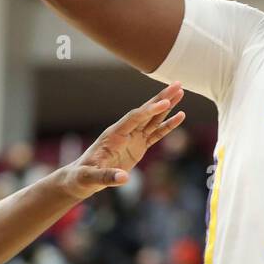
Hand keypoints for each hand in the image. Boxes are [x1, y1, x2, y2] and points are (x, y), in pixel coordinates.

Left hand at [60, 83, 185, 198]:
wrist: (82, 178)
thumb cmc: (84, 176)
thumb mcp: (92, 177)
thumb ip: (107, 177)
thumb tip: (124, 178)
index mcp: (114, 135)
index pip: (134, 118)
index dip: (149, 110)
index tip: (164, 103)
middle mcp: (125, 132)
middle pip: (146, 112)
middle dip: (162, 98)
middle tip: (177, 85)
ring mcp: (133, 138)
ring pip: (153, 119)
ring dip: (167, 106)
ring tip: (180, 92)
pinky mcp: (139, 146)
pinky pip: (156, 133)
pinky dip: (168, 125)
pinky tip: (180, 116)